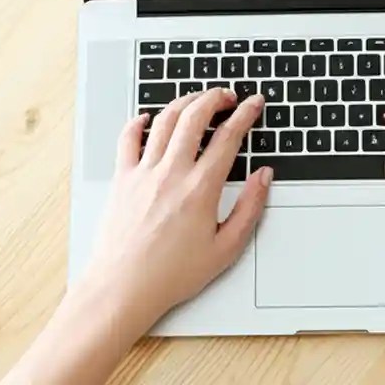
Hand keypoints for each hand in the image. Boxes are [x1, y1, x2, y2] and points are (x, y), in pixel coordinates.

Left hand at [80, 88, 272, 329]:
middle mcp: (171, 173)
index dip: (246, 114)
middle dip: (215, 97)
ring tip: (197, 99)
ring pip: (164, 120)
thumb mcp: (225, 249)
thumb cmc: (171, 275)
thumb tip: (263, 177)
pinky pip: (128, 138)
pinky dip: (138, 121)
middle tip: (228, 96)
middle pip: (195, 116)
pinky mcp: (121, 179)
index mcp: (200, 189)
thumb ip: (250, 208)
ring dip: (184, 101)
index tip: (254, 104)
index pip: (229, 137)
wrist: (123, 288)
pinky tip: (148, 117)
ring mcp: (143, 173)